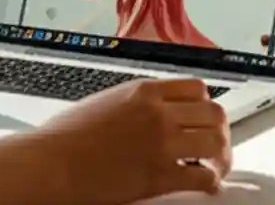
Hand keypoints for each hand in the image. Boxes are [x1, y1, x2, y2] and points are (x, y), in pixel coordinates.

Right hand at [35, 78, 230, 204]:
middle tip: (215, 146)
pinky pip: (203, 176)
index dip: (204, 106)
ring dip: (220, 156)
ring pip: (216, 142)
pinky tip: (206, 186)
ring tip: (214, 167)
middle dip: (219, 130)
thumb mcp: (104, 102)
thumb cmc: (66, 136)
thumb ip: (134, 103)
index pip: (196, 89)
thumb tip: (151, 111)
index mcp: (143, 91)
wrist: (53, 163)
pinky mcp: (160, 175)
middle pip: (214, 113)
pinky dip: (210, 182)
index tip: (201, 119)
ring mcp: (161, 143)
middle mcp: (158, 112)